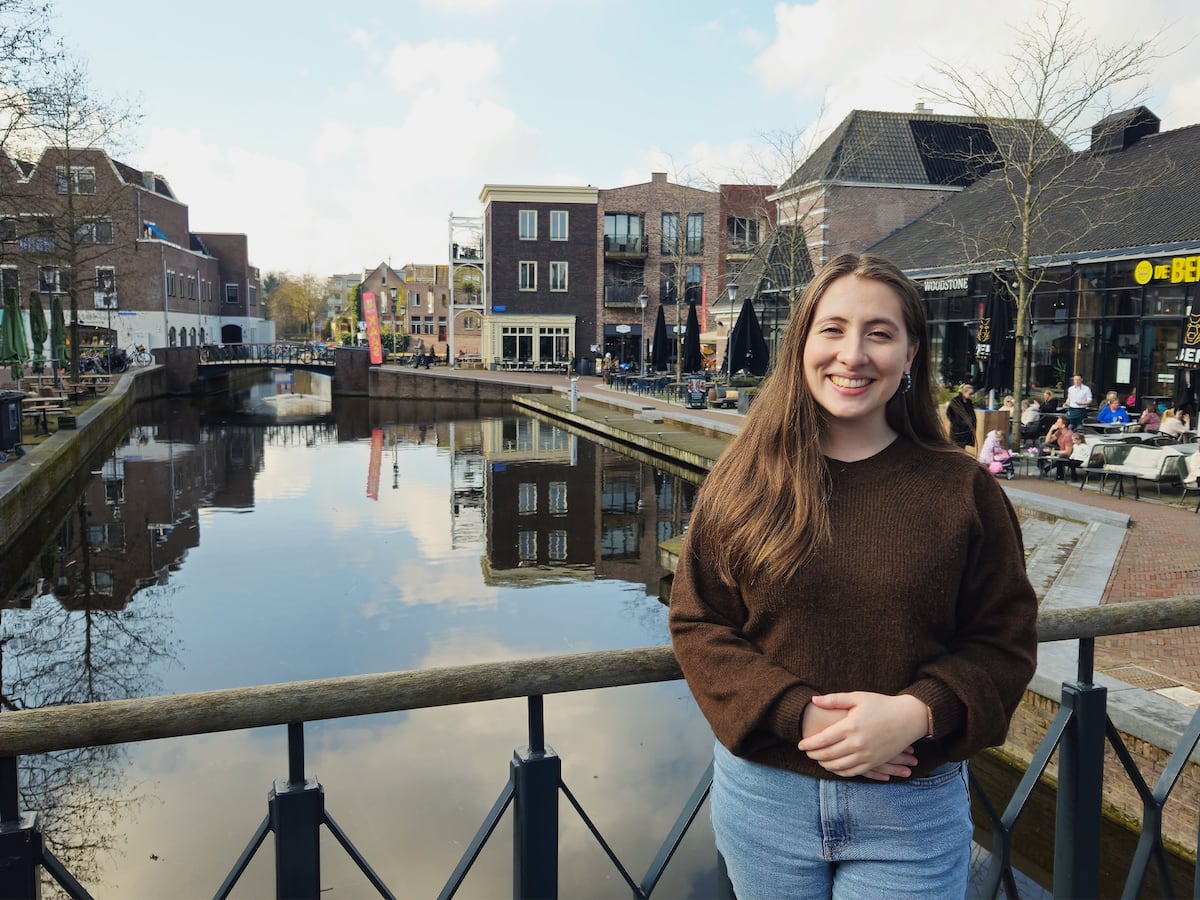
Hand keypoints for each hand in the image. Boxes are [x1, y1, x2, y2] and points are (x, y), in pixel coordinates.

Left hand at [797, 693, 928, 779]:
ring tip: (818, 760)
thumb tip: (813, 700)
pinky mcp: (875, 762)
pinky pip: (854, 772)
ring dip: (826, 765)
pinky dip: (841, 772)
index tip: (800, 745)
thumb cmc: (882, 704)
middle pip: (828, 754)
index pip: (823, 739)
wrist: (909, 718)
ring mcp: (867, 755)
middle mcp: (857, 743)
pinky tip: (834, 767)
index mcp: (851, 726)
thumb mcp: (857, 697)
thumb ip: (834, 700)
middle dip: (814, 755)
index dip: (809, 744)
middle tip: (807, 753)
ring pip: (839, 766)